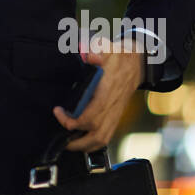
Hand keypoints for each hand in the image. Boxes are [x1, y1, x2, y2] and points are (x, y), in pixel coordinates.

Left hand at [51, 38, 145, 152]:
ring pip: (101, 140)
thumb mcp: (107, 48)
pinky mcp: (115, 118)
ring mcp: (114, 115)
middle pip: (95, 134)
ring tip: (67, 143)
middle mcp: (111, 107)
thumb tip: (86, 52)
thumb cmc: (119, 57)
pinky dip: (92, 145)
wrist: (136, 64)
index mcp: (107, 93)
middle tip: (59, 134)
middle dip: (75, 140)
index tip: (58, 112)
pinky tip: (80, 142)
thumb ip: (96, 50)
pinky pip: (105, 138)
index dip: (73, 120)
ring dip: (83, 146)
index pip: (91, 116)